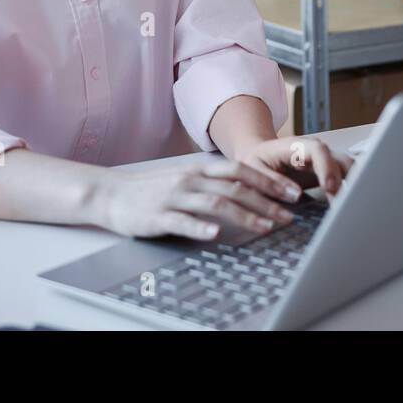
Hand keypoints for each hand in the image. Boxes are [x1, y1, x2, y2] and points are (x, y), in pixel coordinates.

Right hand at [96, 159, 299, 240]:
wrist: (111, 194)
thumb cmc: (152, 189)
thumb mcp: (186, 179)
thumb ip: (213, 184)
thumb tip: (249, 193)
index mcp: (200, 169)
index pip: (241, 170)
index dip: (269, 179)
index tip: (292, 192)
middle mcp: (191, 179)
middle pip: (235, 186)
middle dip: (266, 200)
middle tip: (289, 213)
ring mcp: (175, 197)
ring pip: (215, 203)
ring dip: (244, 215)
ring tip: (266, 226)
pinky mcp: (158, 216)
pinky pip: (182, 221)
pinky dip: (201, 226)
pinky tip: (216, 233)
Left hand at [237, 136, 352, 198]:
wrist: (259, 155)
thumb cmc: (256, 161)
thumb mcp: (254, 169)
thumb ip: (272, 180)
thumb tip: (295, 194)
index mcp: (296, 146)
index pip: (319, 150)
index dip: (327, 168)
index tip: (329, 188)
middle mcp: (315, 151)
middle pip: (340, 159)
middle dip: (346, 181)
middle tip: (342, 207)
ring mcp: (324, 160)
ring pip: (349, 169)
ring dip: (352, 188)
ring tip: (346, 211)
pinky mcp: (328, 172)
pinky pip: (346, 178)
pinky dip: (350, 191)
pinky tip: (347, 208)